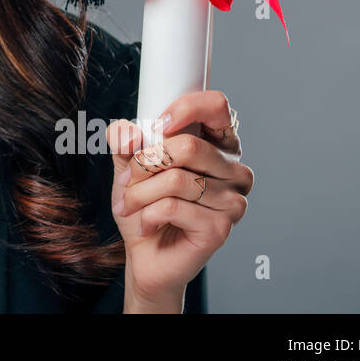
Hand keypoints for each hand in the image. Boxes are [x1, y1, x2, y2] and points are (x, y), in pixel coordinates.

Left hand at [105, 90, 251, 310]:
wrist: (144, 254)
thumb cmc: (144, 204)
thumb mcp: (128, 164)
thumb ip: (124, 139)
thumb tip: (127, 132)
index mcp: (219, 145)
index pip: (217, 106)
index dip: (185, 108)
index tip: (158, 125)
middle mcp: (234, 170)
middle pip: (188, 146)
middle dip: (144, 163)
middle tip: (129, 179)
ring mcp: (233, 200)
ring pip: (176, 179)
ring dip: (140, 192)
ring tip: (131, 204)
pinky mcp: (221, 228)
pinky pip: (173, 207)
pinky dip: (148, 214)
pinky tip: (147, 223)